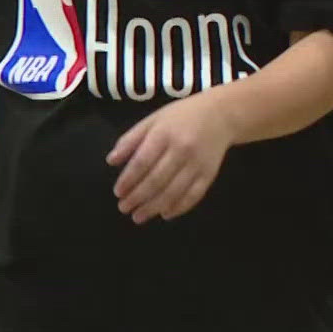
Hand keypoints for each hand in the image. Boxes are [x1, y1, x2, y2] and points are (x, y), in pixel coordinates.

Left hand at [108, 93, 236, 222]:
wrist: (221, 114)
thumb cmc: (181, 116)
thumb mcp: (153, 120)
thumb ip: (131, 139)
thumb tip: (111, 161)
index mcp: (164, 134)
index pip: (142, 162)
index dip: (128, 180)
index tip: (117, 192)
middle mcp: (181, 149)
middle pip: (156, 180)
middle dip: (137, 198)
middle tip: (124, 208)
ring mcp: (197, 163)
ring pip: (173, 191)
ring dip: (153, 207)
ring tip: (138, 217)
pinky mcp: (209, 174)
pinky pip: (194, 195)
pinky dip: (179, 207)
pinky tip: (165, 214)